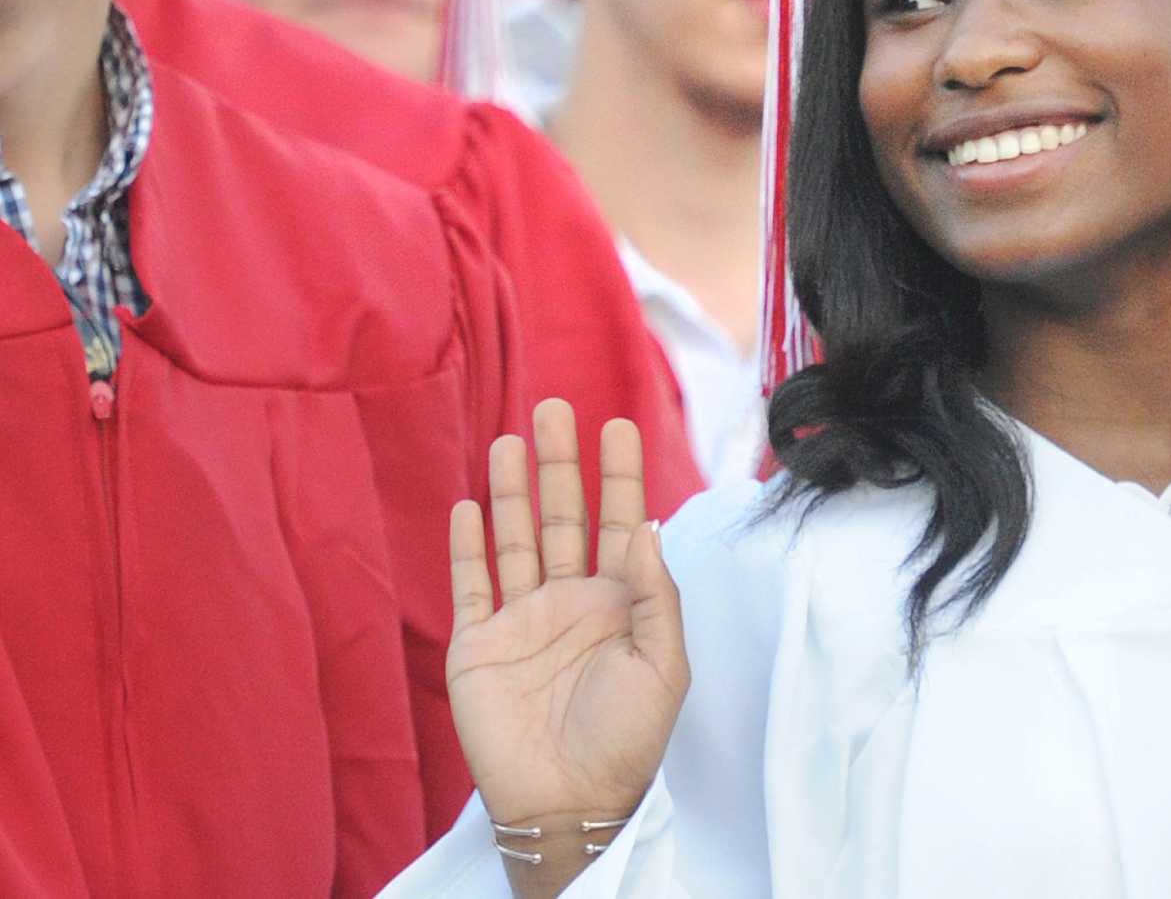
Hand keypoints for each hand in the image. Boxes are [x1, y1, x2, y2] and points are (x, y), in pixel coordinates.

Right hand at [446, 400, 688, 880]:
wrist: (568, 803)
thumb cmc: (627, 739)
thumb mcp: (664, 665)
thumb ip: (657, 595)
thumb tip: (648, 524)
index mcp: (621, 603)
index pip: (621, 523)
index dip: (619, 477)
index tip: (617, 426)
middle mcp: (571, 602)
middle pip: (563, 518)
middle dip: (560, 466)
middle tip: (556, 407)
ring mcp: (522, 621)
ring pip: (515, 540)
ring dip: (512, 491)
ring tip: (511, 440)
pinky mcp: (479, 647)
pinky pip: (471, 586)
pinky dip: (467, 547)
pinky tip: (470, 506)